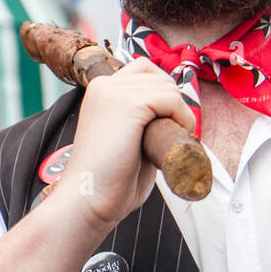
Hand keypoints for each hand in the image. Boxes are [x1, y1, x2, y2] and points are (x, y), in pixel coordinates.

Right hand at [50, 59, 197, 231]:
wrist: (88, 201)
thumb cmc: (108, 183)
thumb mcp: (127, 141)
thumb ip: (143, 123)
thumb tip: (171, 117)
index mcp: (101, 92)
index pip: (144, 70)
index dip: (163, 93)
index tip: (169, 123)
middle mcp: (104, 86)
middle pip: (159, 76)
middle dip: (173, 103)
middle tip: (173, 135)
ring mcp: (114, 92)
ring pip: (168, 87)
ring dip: (180, 113)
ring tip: (172, 141)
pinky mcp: (128, 105)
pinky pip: (171, 99)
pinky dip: (182, 118)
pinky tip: (175, 138)